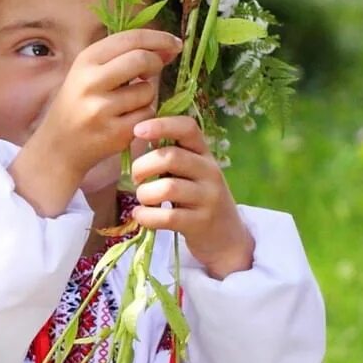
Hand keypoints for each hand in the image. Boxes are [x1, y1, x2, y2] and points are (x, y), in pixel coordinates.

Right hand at [13, 29, 182, 215]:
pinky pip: (147, 115)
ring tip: (128, 103)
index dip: (159, 38)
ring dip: (147, 95)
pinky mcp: (114, 132)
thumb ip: (123, 56)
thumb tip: (169, 47)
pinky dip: (144, 116)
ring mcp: (101, 109)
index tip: (174, 44)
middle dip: (156, 64)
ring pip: (147, 90)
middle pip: (142, 59)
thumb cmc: (79, 104)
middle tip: (153, 72)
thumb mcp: (89, 73)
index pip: (131, 38)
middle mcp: (90, 82)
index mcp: (85, 61)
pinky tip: (127, 120)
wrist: (58, 147)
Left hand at [129, 115, 253, 276]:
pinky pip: (166, 216)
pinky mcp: (200, 223)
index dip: (162, 125)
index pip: (188, 128)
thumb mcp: (191, 172)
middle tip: (136, 178)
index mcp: (204, 154)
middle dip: (143, 166)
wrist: (226, 237)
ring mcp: (207, 198)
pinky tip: (142, 215)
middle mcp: (210, 171)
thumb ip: (171, 156)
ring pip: (167, 188)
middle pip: (171, 157)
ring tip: (143, 200)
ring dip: (144, 194)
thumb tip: (138, 135)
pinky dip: (146, 216)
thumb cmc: (197, 199)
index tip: (138, 130)